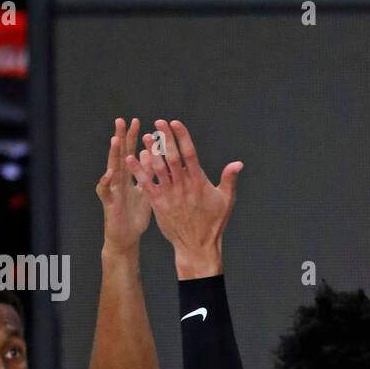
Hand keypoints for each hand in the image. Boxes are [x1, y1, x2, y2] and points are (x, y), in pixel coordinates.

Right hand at [96, 118, 150, 254]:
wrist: (126, 238)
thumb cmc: (136, 215)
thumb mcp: (146, 192)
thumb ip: (147, 175)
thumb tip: (152, 154)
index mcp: (129, 177)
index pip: (131, 153)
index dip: (133, 138)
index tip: (137, 122)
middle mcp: (119, 180)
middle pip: (120, 155)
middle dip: (120, 138)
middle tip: (121, 120)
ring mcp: (113, 190)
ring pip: (112, 169)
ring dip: (113, 155)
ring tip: (116, 140)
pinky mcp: (109, 203)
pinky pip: (106, 191)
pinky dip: (106, 182)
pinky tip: (109, 173)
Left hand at [127, 120, 242, 278]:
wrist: (197, 246)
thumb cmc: (213, 223)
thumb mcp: (226, 201)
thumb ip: (229, 180)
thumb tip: (238, 163)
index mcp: (199, 182)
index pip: (190, 154)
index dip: (182, 137)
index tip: (175, 123)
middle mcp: (183, 186)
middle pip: (172, 157)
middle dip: (165, 138)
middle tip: (158, 122)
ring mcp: (170, 195)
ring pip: (158, 169)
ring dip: (151, 151)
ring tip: (145, 136)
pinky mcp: (159, 204)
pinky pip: (147, 184)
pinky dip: (139, 171)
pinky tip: (131, 158)